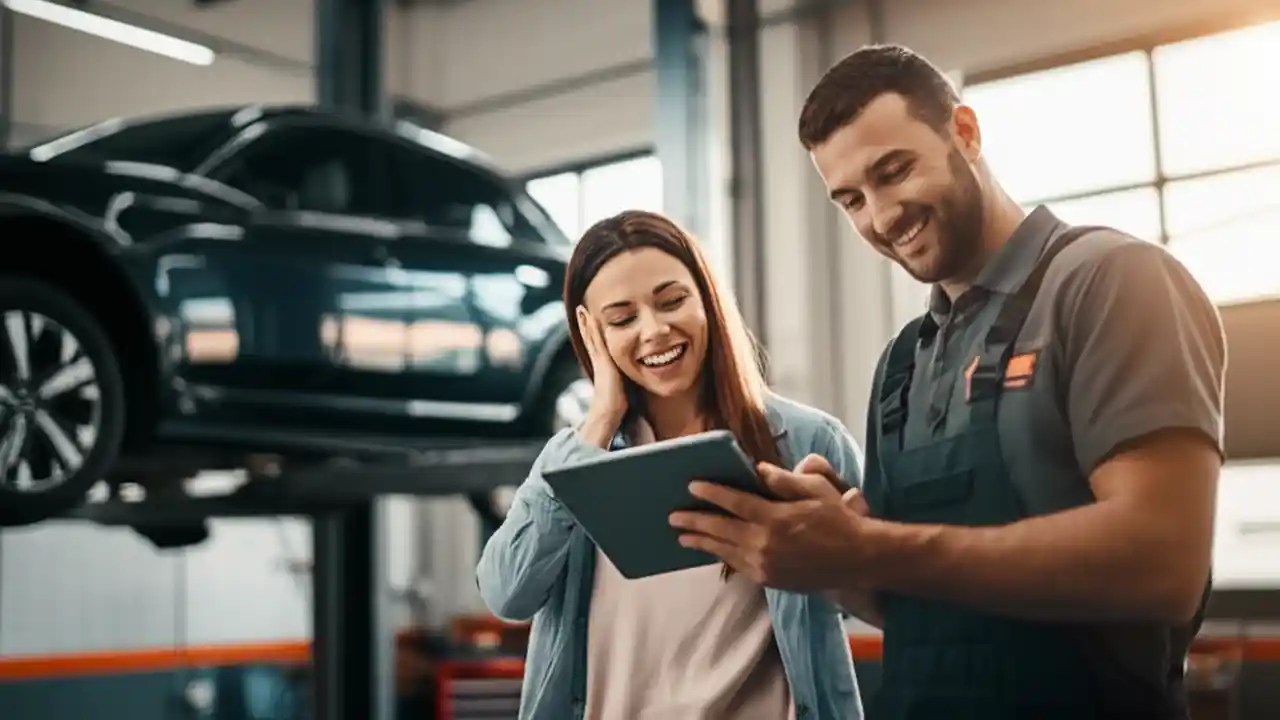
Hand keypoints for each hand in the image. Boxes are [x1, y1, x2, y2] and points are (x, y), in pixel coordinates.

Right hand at [575, 306, 626, 446]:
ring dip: (585, 322)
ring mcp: (599, 359)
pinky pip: (596, 339)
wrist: (609, 410)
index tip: (589, 320)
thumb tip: (629, 383)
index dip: (592, 333)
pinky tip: (590, 317)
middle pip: (590, 337)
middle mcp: (599, 360)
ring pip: (590, 336)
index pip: (596, 345)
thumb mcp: (622, 386)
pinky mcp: (602, 359)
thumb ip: (624, 380)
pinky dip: (591, 328)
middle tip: (580, 309)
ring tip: (580, 309)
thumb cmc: (617, 403)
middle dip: (585, 324)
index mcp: (604, 365)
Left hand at [669, 453, 871, 591]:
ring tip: (682, 538)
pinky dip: (722, 556)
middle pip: (721, 530)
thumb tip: (758, 470)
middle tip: (673, 517)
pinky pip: (738, 566)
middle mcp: (765, 544)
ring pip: (725, 551)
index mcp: (775, 518)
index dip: (711, 493)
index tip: (692, 486)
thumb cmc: (838, 520)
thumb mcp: (816, 490)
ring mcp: (766, 565)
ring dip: (702, 543)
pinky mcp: (770, 580)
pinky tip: (712, 550)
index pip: (734, 502)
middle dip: (695, 522)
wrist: (858, 559)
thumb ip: (784, 480)